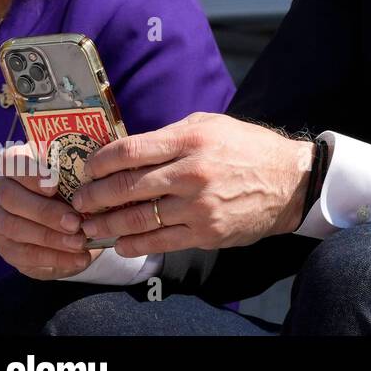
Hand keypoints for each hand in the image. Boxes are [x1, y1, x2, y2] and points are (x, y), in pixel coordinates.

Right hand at [0, 143, 99, 278]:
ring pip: (17, 228)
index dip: (29, 173)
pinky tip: (79, 258)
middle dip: (46, 212)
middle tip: (75, 223)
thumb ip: (84, 174)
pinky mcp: (7, 248)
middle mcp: (6, 192)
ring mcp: (2, 221)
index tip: (54, 185)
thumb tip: (104, 173)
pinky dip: (55, 257)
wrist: (74, 233)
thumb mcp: (83, 182)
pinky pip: (26, 254)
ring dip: (52, 238)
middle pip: (12, 198)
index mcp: (22, 167)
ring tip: (80, 243)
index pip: (12, 161)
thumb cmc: (80, 196)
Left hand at [67, 113, 315, 257]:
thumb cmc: (248, 148)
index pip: (129, 151)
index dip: (99, 162)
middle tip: (80, 201)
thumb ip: (170, 135)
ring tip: (90, 225)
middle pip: (125, 187)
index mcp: (191, 140)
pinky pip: (158, 242)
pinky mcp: (206, 232)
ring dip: (105, 224)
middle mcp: (192, 173)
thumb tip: (128, 149)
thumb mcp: (212, 125)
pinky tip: (119, 242)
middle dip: (93, 196)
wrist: (290, 182)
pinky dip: (132, 244)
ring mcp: (198, 206)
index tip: (87, 169)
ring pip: (137, 219)